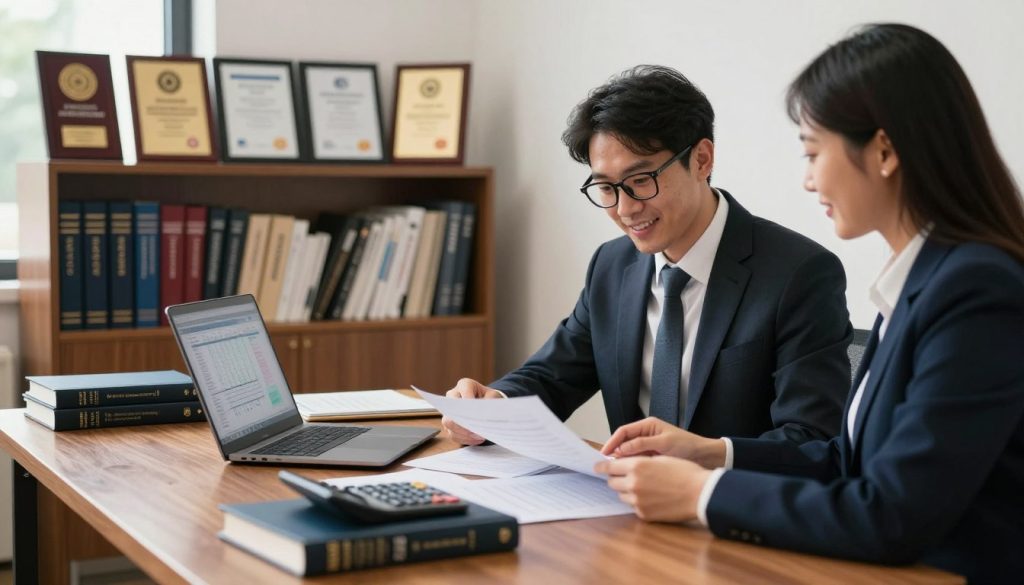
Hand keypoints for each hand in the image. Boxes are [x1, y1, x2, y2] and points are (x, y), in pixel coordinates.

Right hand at [440, 378, 504, 444]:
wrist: (485, 405)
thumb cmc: (489, 398)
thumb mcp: (494, 396)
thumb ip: (490, 401)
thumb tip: (484, 414)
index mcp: (464, 385)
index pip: (464, 390)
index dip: (470, 401)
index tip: (478, 412)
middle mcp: (453, 396)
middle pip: (450, 410)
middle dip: (463, 422)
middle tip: (477, 429)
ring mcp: (449, 411)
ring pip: (449, 424)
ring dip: (464, 433)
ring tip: (480, 436)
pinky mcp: (449, 424)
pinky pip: (453, 434)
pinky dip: (465, 439)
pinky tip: (477, 439)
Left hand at [594, 456, 710, 521]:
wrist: (700, 493)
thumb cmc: (684, 472)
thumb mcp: (660, 458)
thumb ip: (639, 461)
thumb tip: (624, 462)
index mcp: (636, 466)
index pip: (609, 467)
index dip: (602, 467)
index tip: (597, 467)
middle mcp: (633, 484)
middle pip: (612, 482)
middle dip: (616, 478)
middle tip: (625, 476)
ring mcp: (637, 501)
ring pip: (621, 495)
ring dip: (626, 490)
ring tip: (643, 487)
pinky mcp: (644, 514)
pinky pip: (633, 506)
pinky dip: (638, 501)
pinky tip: (652, 498)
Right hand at [601, 417, 725, 468]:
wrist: (706, 457)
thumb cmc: (688, 446)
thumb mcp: (664, 443)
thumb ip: (641, 444)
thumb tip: (620, 450)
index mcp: (648, 426)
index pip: (623, 432)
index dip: (612, 442)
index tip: (604, 454)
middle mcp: (646, 435)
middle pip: (624, 442)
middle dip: (614, 453)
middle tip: (606, 465)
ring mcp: (649, 447)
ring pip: (629, 454)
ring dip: (622, 461)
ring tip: (615, 472)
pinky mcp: (653, 459)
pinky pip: (638, 462)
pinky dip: (632, 468)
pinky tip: (629, 475)